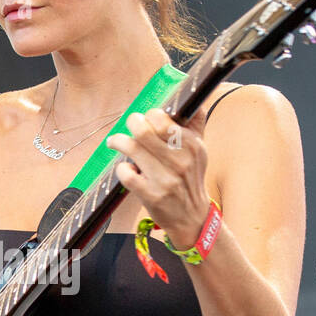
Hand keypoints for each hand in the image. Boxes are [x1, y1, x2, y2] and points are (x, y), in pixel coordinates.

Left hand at [107, 107, 212, 250]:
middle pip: (143, 130)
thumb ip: (196, 123)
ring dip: (119, 142)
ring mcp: (165, 179)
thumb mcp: (199, 151)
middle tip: (130, 126)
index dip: (150, 115)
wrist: (191, 217)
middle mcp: (180, 161)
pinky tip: (127, 169)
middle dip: (132, 124)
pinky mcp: (151, 195)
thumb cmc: (190, 178)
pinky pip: (126, 173)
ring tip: (116, 142)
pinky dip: (121, 168)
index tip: (147, 119)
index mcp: (192, 146)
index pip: (162, 119)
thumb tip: (194, 99)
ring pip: (131, 148)